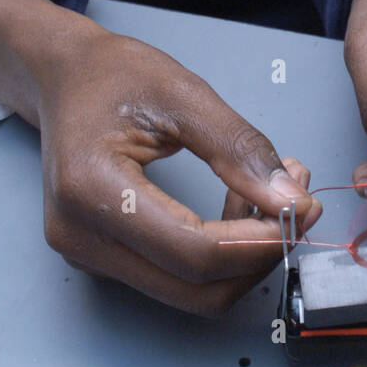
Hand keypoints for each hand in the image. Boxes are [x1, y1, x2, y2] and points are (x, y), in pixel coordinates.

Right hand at [37, 26, 320, 313]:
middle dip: (259, 255)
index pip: (193, 252)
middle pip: (195, 289)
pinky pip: (175, 276)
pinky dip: (219, 252)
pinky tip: (239, 204)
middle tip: (299, 201)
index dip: (259, 241)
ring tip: (273, 193)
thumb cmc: (113, 74)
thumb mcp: (183, 93)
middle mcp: (80, 238)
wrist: (64, 76)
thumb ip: (238, 149)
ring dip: (244, 255)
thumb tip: (291, 200)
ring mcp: (86, 255)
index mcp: (91, 190)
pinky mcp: (102, 258)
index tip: (303, 206)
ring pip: (190, 292)